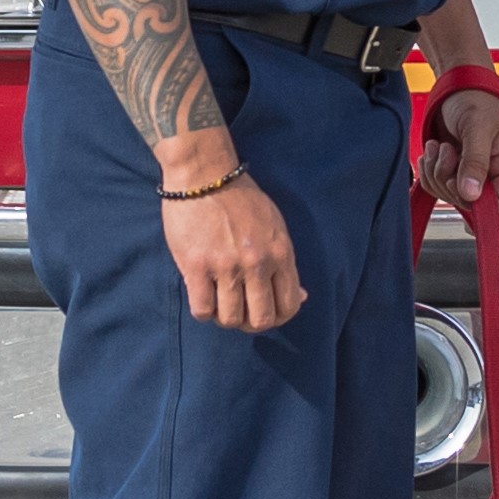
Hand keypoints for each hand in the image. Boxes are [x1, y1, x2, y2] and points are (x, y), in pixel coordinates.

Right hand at [156, 133, 305, 329]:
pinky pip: (202, 310)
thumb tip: (301, 297)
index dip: (277, 318)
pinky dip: (203, 311)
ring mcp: (226, 266)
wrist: (205, 174)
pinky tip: (203, 295)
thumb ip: (286, 263)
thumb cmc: (241, 199)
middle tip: (239, 312)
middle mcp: (257, 263)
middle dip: (250, 324)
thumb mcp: (275, 227)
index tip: (263, 312)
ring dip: (224, 317)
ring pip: (230, 319)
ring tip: (219, 302)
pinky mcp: (196, 266)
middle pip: (261, 320)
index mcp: (281, 253)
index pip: (290, 306)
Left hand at [418, 86, 498, 210]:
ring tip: (440, 146)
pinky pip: (436, 184)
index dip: (476, 202)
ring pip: (448, 193)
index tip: (458, 184)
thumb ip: (476, 162)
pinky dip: (429, 169)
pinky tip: (434, 149)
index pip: (498, 203)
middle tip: (448, 151)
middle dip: (449, 178)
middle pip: (468, 201)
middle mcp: (493, 174)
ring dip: (436, 171)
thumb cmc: (479, 98)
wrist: (460, 85)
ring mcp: (471, 173)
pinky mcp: (454, 170)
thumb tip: (471, 194)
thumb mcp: (478, 127)